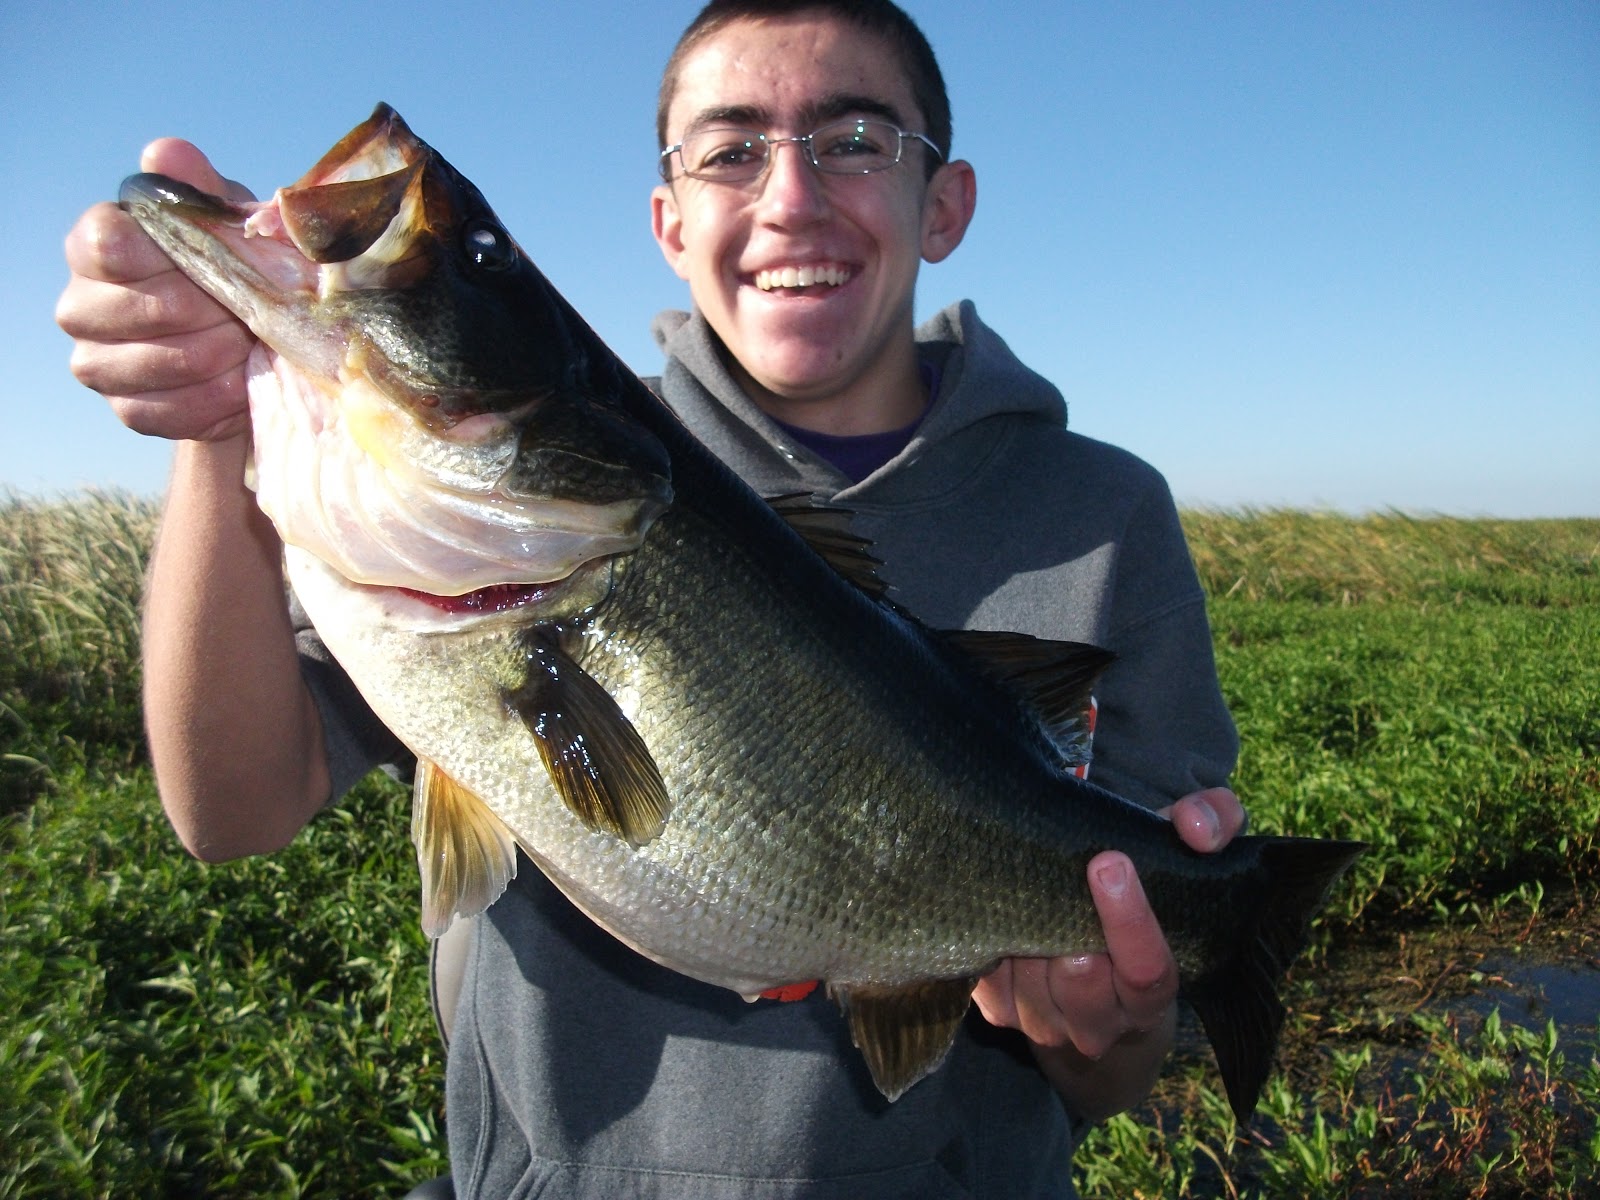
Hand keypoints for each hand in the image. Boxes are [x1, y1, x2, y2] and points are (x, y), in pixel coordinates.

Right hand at [57, 139, 256, 441]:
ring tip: (251, 343)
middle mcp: (80, 304)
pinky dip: (220, 399)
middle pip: (146, 309)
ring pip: (163, 364)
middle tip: (252, 310)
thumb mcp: (226, 220)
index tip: (217, 261)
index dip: (173, 255)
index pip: (111, 244)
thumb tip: (168, 152)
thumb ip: (197, 187)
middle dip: (216, 311)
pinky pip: (174, 411)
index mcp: (96, 245)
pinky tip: (242, 381)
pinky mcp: (128, 410)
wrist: (246, 344)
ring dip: (223, 356)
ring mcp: (97, 363)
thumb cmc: (231, 267)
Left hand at [972, 787, 1245, 1116]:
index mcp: (1153, 991)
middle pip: (1079, 977)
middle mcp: (1103, 1022)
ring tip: (1031, 891)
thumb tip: (1194, 827)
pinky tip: (1003, 912)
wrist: (1106, 978)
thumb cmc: (1147, 901)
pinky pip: (989, 978)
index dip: (1129, 919)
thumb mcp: (1182, 855)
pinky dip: (994, 940)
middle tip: (1055, 872)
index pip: (1147, 971)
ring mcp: (1050, 1025)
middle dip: (1063, 924)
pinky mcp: (1003, 1014)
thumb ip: (1212, 822)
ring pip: (1030, 980)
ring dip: (1026, 932)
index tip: (1108, 862)